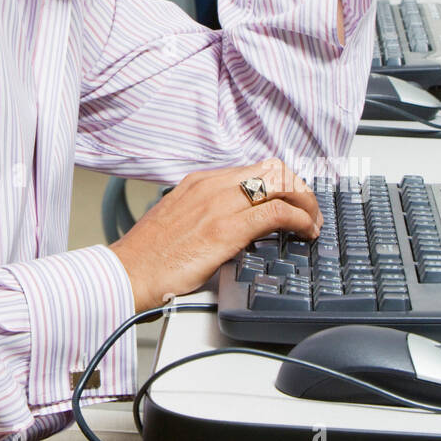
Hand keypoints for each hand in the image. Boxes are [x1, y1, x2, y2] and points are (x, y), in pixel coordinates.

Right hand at [109, 158, 321, 313]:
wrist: (130, 272)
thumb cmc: (150, 255)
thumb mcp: (179, 219)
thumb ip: (206, 212)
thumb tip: (233, 224)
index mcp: (200, 181)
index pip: (256, 168)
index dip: (282, 184)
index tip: (293, 202)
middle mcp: (211, 185)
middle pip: (274, 170)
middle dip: (299, 190)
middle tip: (308, 213)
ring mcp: (219, 204)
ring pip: (280, 184)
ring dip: (306, 203)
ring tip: (311, 224)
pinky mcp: (226, 228)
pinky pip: (277, 212)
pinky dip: (300, 219)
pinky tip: (305, 233)